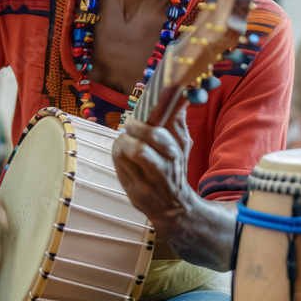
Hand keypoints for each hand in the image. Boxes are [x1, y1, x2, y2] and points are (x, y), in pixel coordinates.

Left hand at [112, 106, 193, 234]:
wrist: (174, 207)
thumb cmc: (175, 168)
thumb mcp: (182, 145)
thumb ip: (178, 120)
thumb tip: (179, 93)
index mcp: (175, 155)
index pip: (157, 137)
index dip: (141, 126)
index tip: (133, 120)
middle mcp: (162, 171)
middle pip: (138, 149)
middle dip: (128, 135)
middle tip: (127, 130)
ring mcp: (147, 185)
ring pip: (123, 157)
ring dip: (119, 144)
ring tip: (124, 141)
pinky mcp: (134, 194)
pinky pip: (118, 168)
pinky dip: (117, 156)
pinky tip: (122, 154)